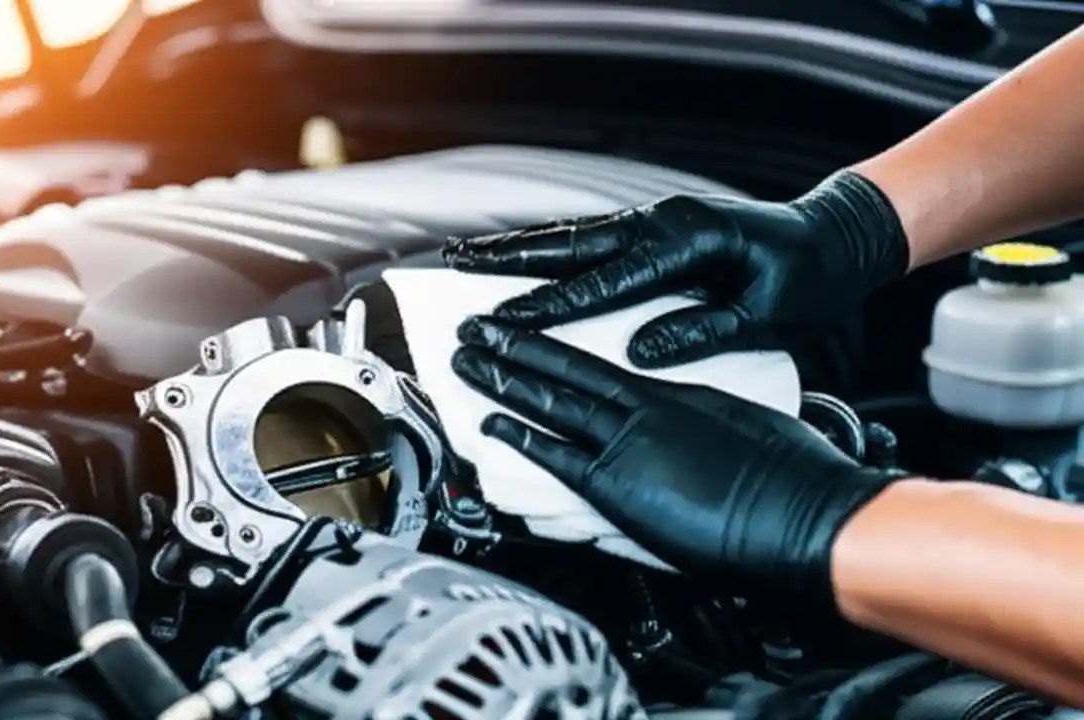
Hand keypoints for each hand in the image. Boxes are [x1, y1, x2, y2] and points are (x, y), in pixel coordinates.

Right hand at [443, 171, 908, 367]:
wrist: (836, 237)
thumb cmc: (808, 276)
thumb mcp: (764, 313)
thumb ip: (700, 331)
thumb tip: (641, 351)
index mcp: (687, 245)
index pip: (604, 282)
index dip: (550, 305)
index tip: (503, 319)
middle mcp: (664, 225)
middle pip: (571, 244)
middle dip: (509, 259)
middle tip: (456, 264)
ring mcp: (659, 222)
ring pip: (576, 236)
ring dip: (522, 248)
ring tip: (472, 254)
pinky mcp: (660, 230)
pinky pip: (595, 239)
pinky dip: (554, 248)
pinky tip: (528, 257)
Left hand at [451, 316, 900, 609]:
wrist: (799, 507)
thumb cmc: (787, 474)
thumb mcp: (737, 431)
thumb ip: (693, 428)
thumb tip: (671, 427)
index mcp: (672, 395)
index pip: (595, 366)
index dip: (551, 349)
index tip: (519, 333)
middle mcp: (642, 410)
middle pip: (560, 373)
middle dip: (510, 350)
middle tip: (471, 330)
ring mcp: (626, 445)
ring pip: (549, 403)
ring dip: (502, 381)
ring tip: (466, 360)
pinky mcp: (618, 485)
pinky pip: (557, 459)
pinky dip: (521, 440)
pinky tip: (492, 425)